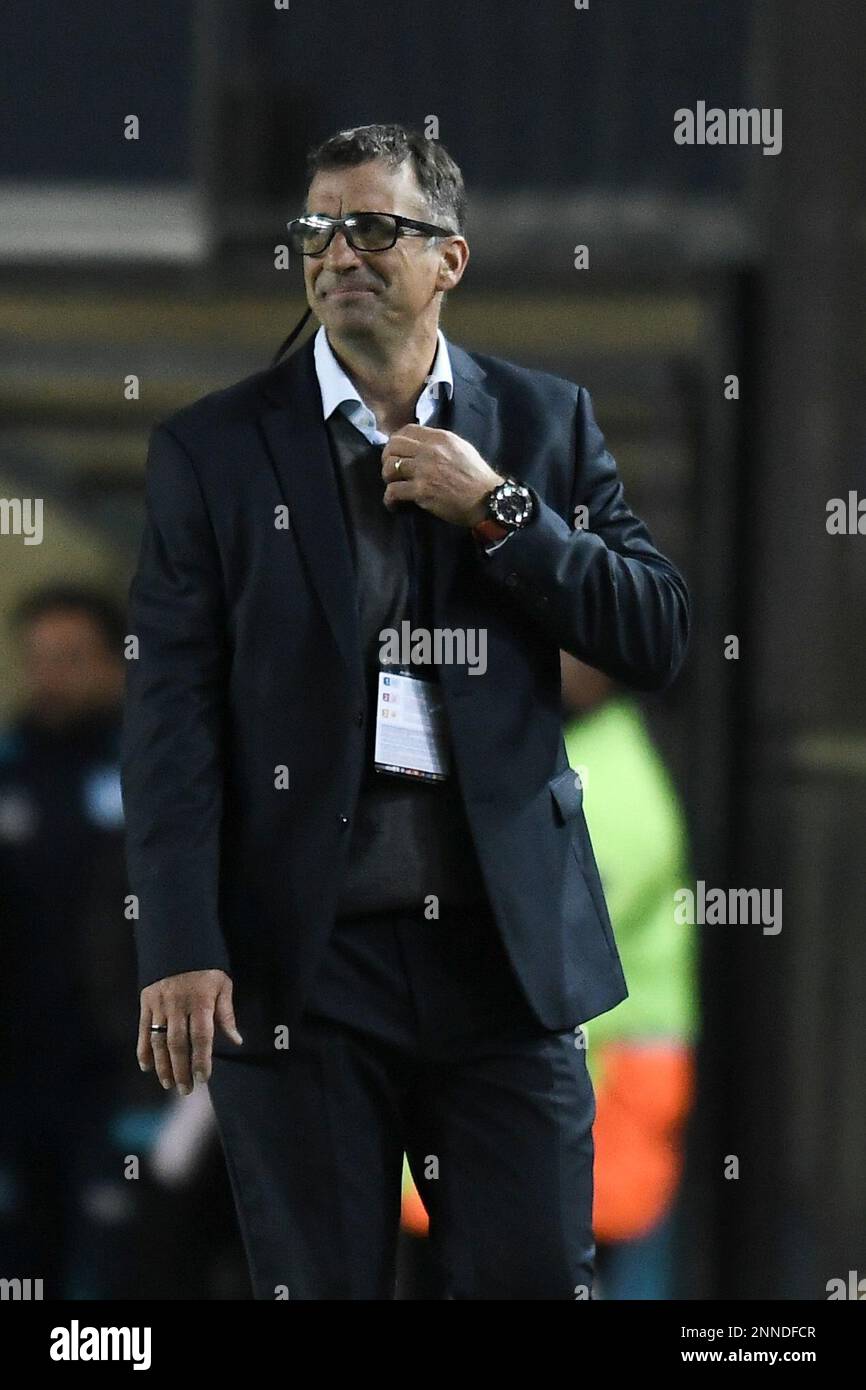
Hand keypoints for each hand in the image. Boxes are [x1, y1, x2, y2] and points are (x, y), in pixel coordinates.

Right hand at [137, 969, 241, 1092]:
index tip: (203, 1078)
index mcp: (200, 1002)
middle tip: (186, 1090)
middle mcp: (178, 1005)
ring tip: (168, 1083)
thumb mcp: (223, 984)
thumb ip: (227, 1013)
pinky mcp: (146, 1002)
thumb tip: (236, 1041)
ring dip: (163, 1065)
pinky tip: (147, 1067)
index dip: (202, 1060)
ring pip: (159, 1041)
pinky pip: (144, 1030)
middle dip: (182, 1069)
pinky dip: (143, 1050)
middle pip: (178, 1044)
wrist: (178, 941)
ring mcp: (160, 1005)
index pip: (201, 1037)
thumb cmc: (206, 967)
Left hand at [381, 424, 502, 526]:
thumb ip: (441, 444)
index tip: (396, 452)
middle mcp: (429, 450)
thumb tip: (421, 445)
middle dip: (386, 458)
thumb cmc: (477, 476)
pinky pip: (393, 491)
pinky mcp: (421, 491)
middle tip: (391, 471)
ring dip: (387, 479)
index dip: (396, 441)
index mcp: (440, 438)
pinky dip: (389, 499)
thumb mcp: (462, 448)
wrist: (487, 500)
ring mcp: (424, 470)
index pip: (406, 430)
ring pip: (389, 468)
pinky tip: (394, 504)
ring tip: (394, 486)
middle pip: (393, 446)